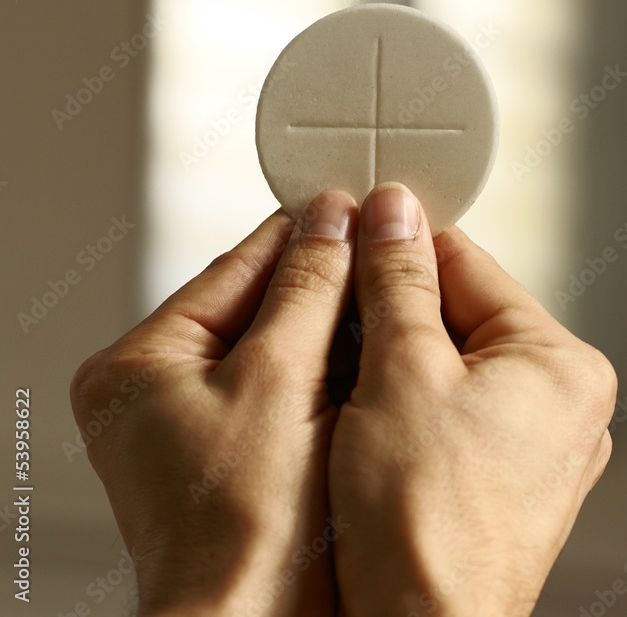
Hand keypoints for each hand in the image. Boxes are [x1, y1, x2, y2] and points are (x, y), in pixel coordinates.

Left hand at [70, 190, 360, 615]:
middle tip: (377, 249)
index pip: (231, 269)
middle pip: (253, 307)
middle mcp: (154, 397)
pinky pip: (284, 391)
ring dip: (326, 325)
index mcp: (138, 367)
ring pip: (273, 349)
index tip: (349, 205)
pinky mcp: (232, 460)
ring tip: (381, 296)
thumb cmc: (245, 527)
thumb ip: (307, 288)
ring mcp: (192, 431)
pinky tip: (367, 357)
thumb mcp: (280, 378)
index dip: (299, 233)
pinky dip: (324, 371)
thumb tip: (331, 221)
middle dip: (318, 282)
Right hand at [331, 185, 617, 615]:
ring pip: (455, 368)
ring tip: (344, 371)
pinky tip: (369, 420)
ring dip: (399, 358)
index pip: (470, 265)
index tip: (350, 229)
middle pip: (464, 317)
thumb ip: (397, 281)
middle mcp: (567, 406)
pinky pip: (457, 417)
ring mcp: (541, 451)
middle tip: (331, 305)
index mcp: (562, 365)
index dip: (400, 243)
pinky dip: (412, 407)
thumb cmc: (424, 527)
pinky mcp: (509, 485)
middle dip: (396, 309)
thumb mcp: (399, 373)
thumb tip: (392, 213)